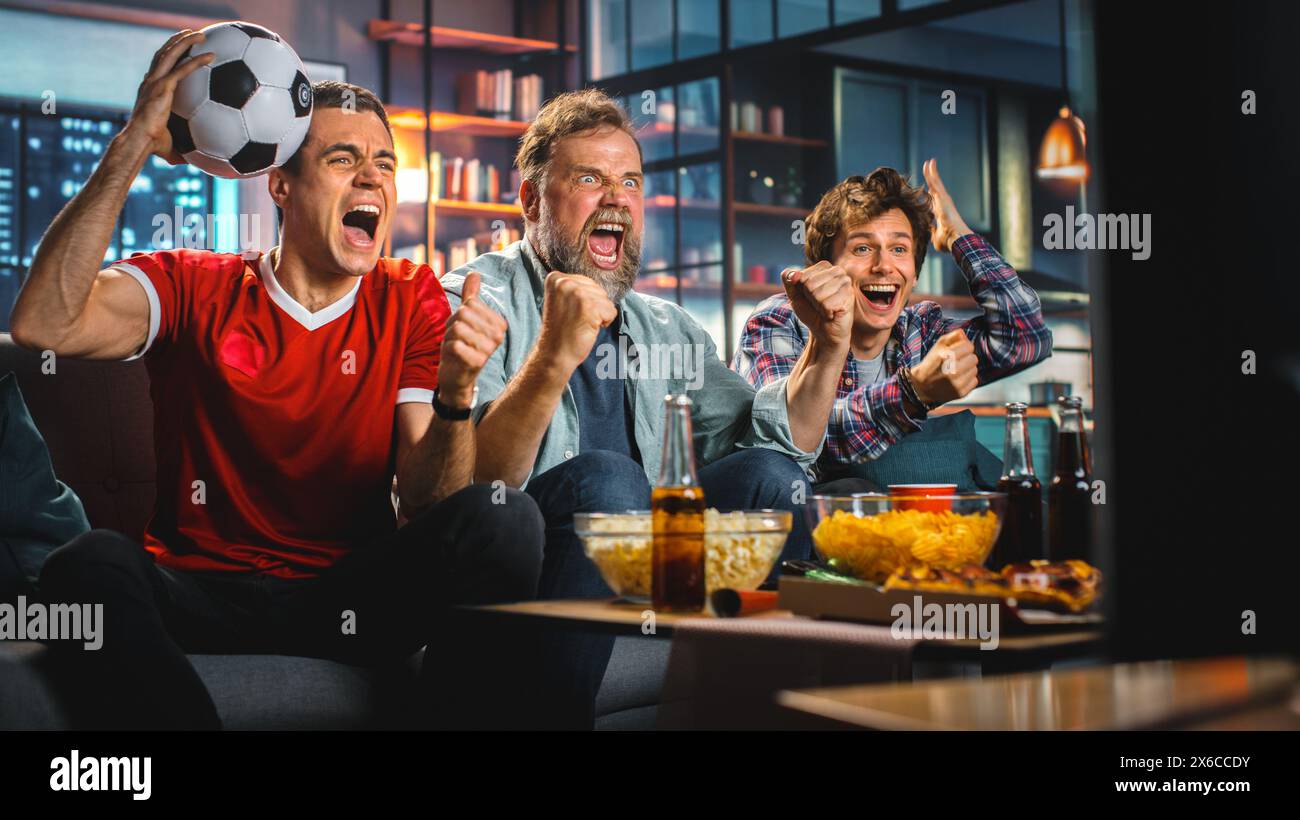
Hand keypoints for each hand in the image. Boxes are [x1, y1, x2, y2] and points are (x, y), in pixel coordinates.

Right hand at [124, 29, 214, 162]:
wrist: (140, 142)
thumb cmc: (151, 146)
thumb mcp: (169, 145)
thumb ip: (181, 149)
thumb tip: (193, 163)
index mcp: (150, 91)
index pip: (158, 68)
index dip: (168, 57)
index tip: (179, 50)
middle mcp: (151, 82)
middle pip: (163, 54)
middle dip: (176, 41)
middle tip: (191, 33)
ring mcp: (155, 82)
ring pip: (171, 54)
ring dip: (185, 41)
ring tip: (200, 34)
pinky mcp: (163, 87)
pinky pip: (183, 69)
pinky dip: (197, 60)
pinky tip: (211, 55)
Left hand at [438, 272, 505, 408]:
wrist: (458, 376)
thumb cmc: (463, 345)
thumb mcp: (466, 319)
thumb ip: (471, 296)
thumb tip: (474, 273)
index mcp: (499, 323)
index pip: (468, 304)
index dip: (458, 316)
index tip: (464, 330)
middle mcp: (498, 335)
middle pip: (462, 315)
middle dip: (452, 326)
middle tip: (457, 340)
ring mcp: (489, 349)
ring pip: (457, 328)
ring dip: (449, 338)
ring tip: (455, 348)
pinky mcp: (477, 361)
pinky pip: (454, 344)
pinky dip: (447, 349)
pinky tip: (454, 358)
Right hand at [537, 270, 616, 373]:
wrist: (554, 353)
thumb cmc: (561, 329)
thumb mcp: (562, 299)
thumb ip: (575, 287)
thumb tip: (599, 282)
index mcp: (556, 278)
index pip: (587, 282)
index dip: (584, 300)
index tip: (569, 312)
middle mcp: (565, 282)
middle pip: (598, 289)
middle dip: (593, 307)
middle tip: (575, 320)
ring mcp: (577, 293)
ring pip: (606, 300)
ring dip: (598, 315)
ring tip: (580, 324)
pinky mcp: (590, 307)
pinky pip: (611, 311)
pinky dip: (604, 323)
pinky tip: (587, 328)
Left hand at [782, 261, 852, 349]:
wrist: (823, 331)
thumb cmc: (811, 310)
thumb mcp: (794, 294)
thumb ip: (789, 280)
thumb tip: (792, 274)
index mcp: (824, 266)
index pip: (802, 276)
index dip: (801, 290)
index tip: (809, 296)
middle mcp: (837, 271)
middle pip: (809, 284)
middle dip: (810, 298)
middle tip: (818, 304)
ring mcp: (845, 282)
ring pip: (818, 294)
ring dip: (818, 306)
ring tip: (825, 308)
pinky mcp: (849, 296)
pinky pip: (826, 304)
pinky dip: (825, 312)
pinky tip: (832, 313)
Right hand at [910, 328, 977, 405]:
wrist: (921, 387)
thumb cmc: (930, 365)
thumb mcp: (937, 347)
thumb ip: (951, 336)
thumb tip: (963, 333)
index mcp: (947, 356)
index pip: (969, 347)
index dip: (964, 347)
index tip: (958, 351)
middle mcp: (953, 371)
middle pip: (974, 358)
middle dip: (966, 358)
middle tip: (956, 362)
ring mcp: (957, 383)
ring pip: (975, 370)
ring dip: (967, 369)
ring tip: (956, 371)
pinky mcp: (960, 393)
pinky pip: (974, 381)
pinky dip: (968, 379)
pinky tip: (958, 379)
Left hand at [923, 159, 972, 252]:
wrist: (956, 239)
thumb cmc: (948, 241)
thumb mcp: (934, 237)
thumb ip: (929, 232)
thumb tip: (924, 231)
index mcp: (939, 213)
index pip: (933, 201)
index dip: (928, 195)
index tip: (925, 191)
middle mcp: (942, 204)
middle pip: (934, 189)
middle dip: (931, 180)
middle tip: (927, 170)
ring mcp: (943, 200)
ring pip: (935, 183)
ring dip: (932, 173)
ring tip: (929, 163)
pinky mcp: (943, 197)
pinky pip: (936, 182)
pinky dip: (932, 173)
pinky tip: (930, 164)